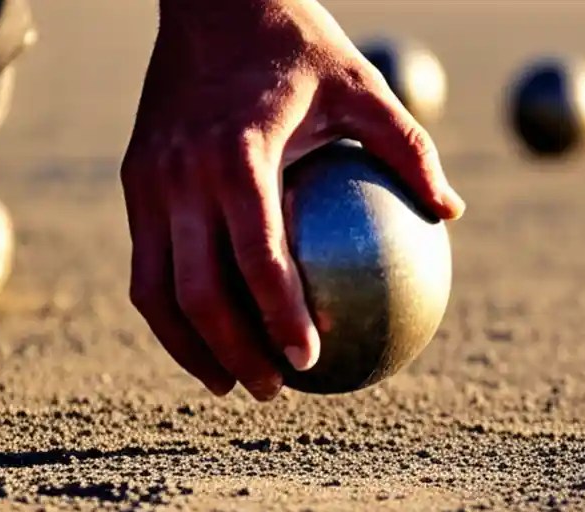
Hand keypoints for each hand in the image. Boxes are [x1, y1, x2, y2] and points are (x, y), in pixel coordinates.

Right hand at [120, 0, 464, 398]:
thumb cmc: (299, 47)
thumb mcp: (364, 84)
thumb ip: (410, 148)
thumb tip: (450, 212)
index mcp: (238, 154)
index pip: (257, 257)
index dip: (280, 317)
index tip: (310, 361)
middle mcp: (182, 174)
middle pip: (197, 292)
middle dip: (234, 354)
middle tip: (276, 390)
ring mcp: (149, 180)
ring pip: (156, 291)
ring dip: (190, 349)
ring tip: (230, 385)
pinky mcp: (135, 180)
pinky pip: (146, 265)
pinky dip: (170, 312)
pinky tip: (205, 338)